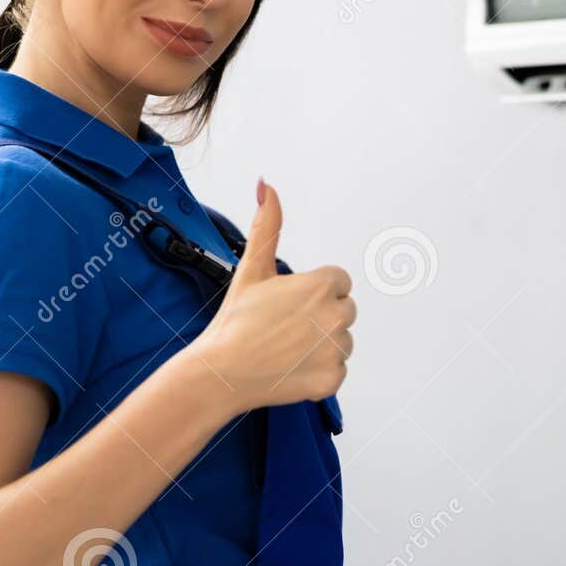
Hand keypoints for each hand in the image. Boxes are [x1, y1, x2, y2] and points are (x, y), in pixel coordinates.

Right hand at [188, 178, 354, 413]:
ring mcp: (336, 349)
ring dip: (321, 344)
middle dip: (321, 316)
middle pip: (344, 310)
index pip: (339, 282)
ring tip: (285, 348)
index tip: (289, 304)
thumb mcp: (252, 268)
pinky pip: (337, 370)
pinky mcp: (333, 379)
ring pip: (342, 340)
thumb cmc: (235, 320)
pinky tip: (290, 368)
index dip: (313, 292)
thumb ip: (268, 225)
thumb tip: (267, 186)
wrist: (221, 372)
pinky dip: (318, 371)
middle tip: (285, 327)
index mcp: (323, 285)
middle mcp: (337, 315)